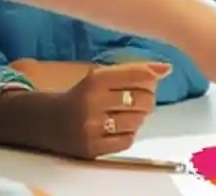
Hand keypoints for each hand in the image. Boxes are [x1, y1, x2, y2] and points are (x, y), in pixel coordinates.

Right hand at [41, 62, 168, 158]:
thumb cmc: (82, 95)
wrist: (47, 121)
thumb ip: (134, 71)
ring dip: (139, 117)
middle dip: (148, 99)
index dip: (152, 79)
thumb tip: (168, 68)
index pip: (138, 75)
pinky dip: (129, 133)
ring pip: (137, 121)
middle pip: (142, 100)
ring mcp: (91, 127)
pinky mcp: (91, 148)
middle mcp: (92, 102)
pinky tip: (120, 127)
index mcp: (95, 80)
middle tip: (141, 100)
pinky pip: (127, 140)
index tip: (151, 81)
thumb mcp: (101, 77)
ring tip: (128, 114)